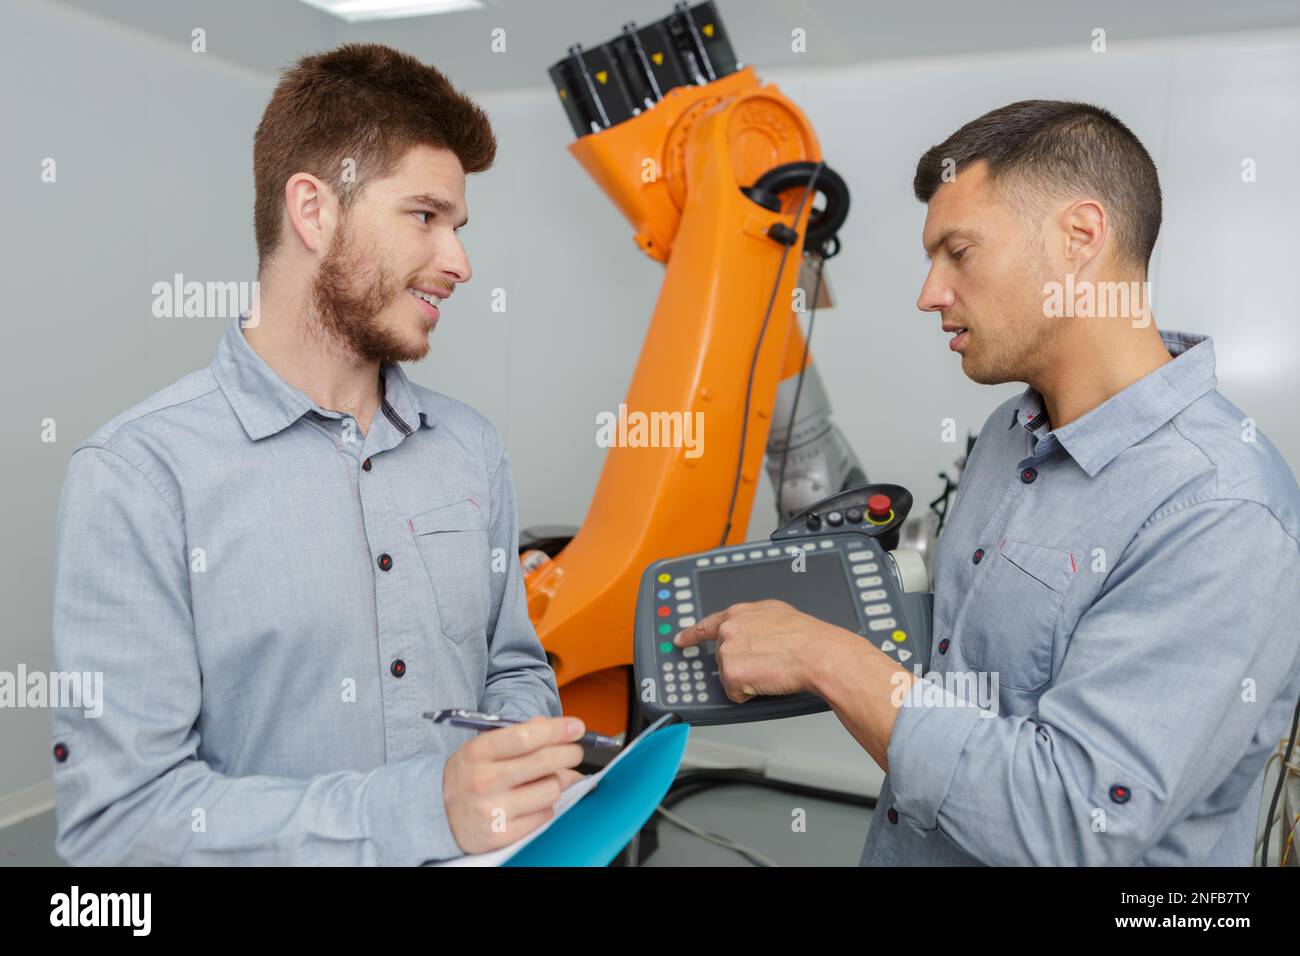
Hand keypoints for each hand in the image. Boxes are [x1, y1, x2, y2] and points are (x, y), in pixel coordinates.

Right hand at [443, 715, 587, 853]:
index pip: (527, 736)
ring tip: (545, 780)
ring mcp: (493, 810)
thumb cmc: (468, 773)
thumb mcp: (483, 747)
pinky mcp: (502, 834)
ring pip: (551, 789)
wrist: (436, 811)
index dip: (557, 730)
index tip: (576, 727)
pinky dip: (545, 805)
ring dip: (557, 782)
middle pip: (544, 762)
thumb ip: (519, 734)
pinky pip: (544, 815)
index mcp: (478, 752)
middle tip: (575, 751)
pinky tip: (533, 800)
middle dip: (570, 753)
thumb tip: (555, 729)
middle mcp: (484, 780)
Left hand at [673, 599, 844, 702]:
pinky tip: (766, 681)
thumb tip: (751, 627)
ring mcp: (727, 652)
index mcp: (738, 614)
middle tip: (765, 664)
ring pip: (728, 676)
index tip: (680, 640)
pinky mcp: (731, 674)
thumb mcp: (776, 613)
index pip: (707, 625)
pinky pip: (734, 693)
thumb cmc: (806, 636)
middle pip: (722, 657)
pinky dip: (748, 694)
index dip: (691, 635)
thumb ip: (753, 618)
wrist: (816, 654)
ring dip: (746, 679)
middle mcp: (729, 630)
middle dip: (740, 665)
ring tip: (770, 670)